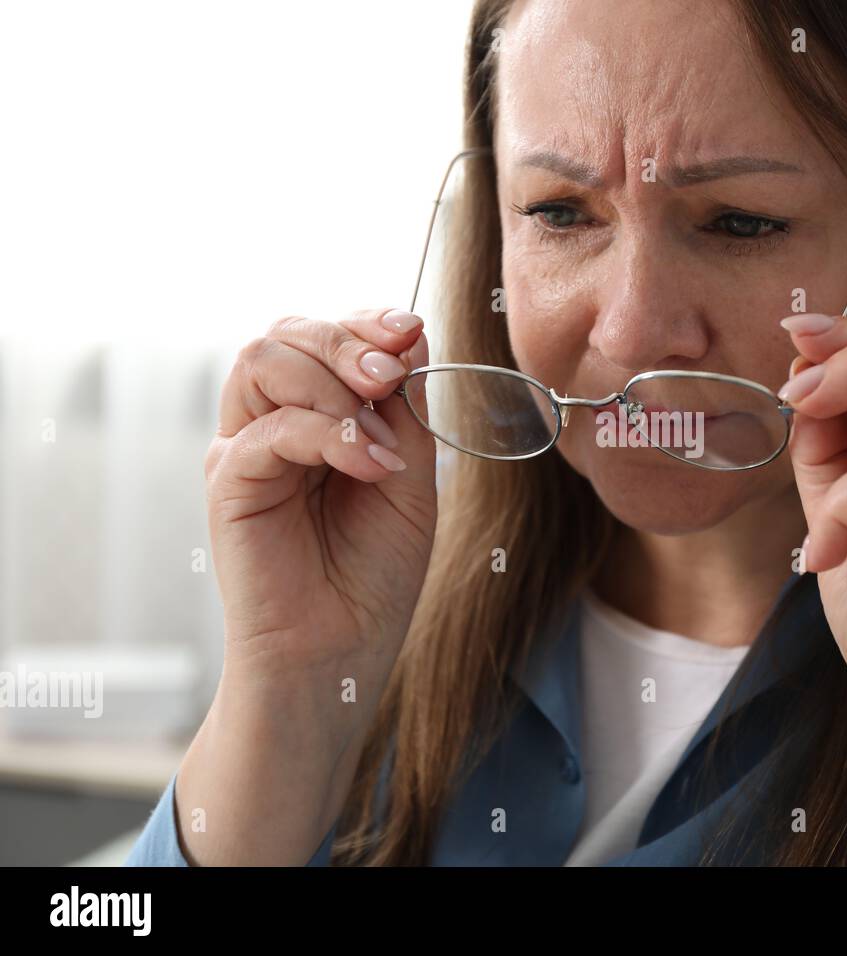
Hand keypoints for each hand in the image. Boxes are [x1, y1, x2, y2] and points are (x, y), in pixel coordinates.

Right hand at [205, 307, 439, 680]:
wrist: (339, 653)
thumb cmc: (373, 574)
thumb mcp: (409, 476)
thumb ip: (403, 411)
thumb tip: (409, 336)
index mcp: (314, 416)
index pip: (325, 337)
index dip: (366, 322)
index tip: (411, 331)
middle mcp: (272, 423)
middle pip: (286, 333)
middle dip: (346, 339)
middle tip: (391, 374)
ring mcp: (245, 450)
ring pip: (261, 360)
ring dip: (331, 381)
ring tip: (378, 439)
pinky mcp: (230, 484)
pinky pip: (267, 429)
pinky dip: (327, 435)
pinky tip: (371, 466)